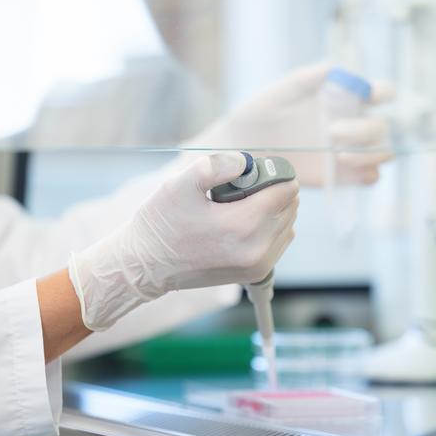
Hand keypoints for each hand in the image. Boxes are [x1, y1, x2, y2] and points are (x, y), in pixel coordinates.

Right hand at [68, 152, 298, 330]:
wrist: (146, 266)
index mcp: (244, 225)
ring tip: (239, 206)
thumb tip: (247, 162)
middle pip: (290, 207)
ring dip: (272, 210)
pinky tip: (243, 223)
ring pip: (287, 225)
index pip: (286, 191)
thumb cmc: (162, 224)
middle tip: (242, 187)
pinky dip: (270, 228)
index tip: (255, 170)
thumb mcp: (182, 184)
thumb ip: (218, 165)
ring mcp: (258, 264)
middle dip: (272, 191)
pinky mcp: (255, 273)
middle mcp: (258, 248)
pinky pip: (279, 242)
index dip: (274, 174)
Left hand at [192, 64, 394, 185]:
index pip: (381, 92)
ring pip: (383, 152)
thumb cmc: (257, 117)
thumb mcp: (275, 94)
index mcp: (343, 99)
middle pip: (382, 127)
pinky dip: (367, 174)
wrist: (243, 152)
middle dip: (364, 130)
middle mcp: (352, 125)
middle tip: (332, 132)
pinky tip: (342, 168)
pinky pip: (370, 178)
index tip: (370, 95)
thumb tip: (331, 69)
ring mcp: (349, 151)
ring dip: (370, 153)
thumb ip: (303, 80)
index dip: (384, 92)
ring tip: (339, 155)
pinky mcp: (342, 176)